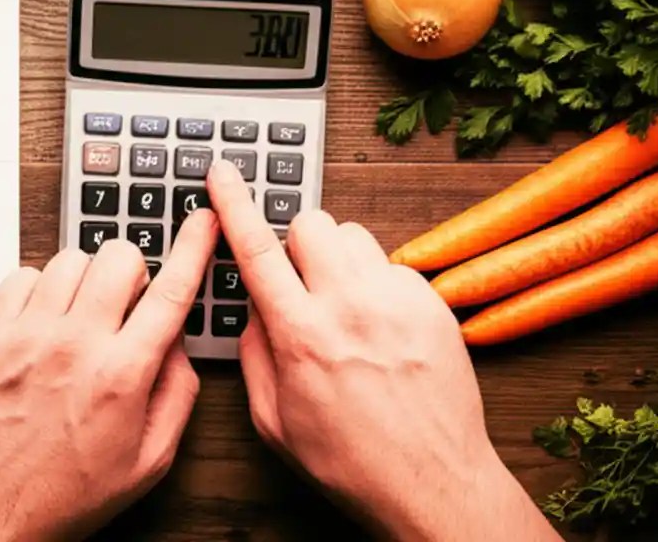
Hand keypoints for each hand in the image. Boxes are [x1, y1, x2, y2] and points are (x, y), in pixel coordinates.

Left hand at [0, 209, 219, 541]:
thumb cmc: (70, 492)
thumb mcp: (150, 458)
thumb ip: (177, 392)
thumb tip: (177, 339)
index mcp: (123, 376)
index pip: (171, 291)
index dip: (194, 246)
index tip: (203, 218)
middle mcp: (76, 347)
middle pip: (118, 257)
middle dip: (133, 269)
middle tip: (126, 299)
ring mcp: (27, 337)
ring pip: (69, 259)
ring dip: (85, 278)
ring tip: (80, 314)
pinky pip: (21, 275)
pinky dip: (38, 288)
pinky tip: (43, 320)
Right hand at [205, 160, 560, 541]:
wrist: (433, 483)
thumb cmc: (353, 462)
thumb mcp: (274, 421)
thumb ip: (255, 354)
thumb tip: (253, 310)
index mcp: (302, 335)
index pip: (256, 249)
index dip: (233, 203)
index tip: (224, 173)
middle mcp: (350, 306)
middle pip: (310, 224)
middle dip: (295, 241)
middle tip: (297, 277)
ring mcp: (397, 301)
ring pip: (353, 235)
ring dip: (337, 259)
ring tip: (342, 305)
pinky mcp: (432, 304)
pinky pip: (392, 265)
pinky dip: (377, 284)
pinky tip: (380, 327)